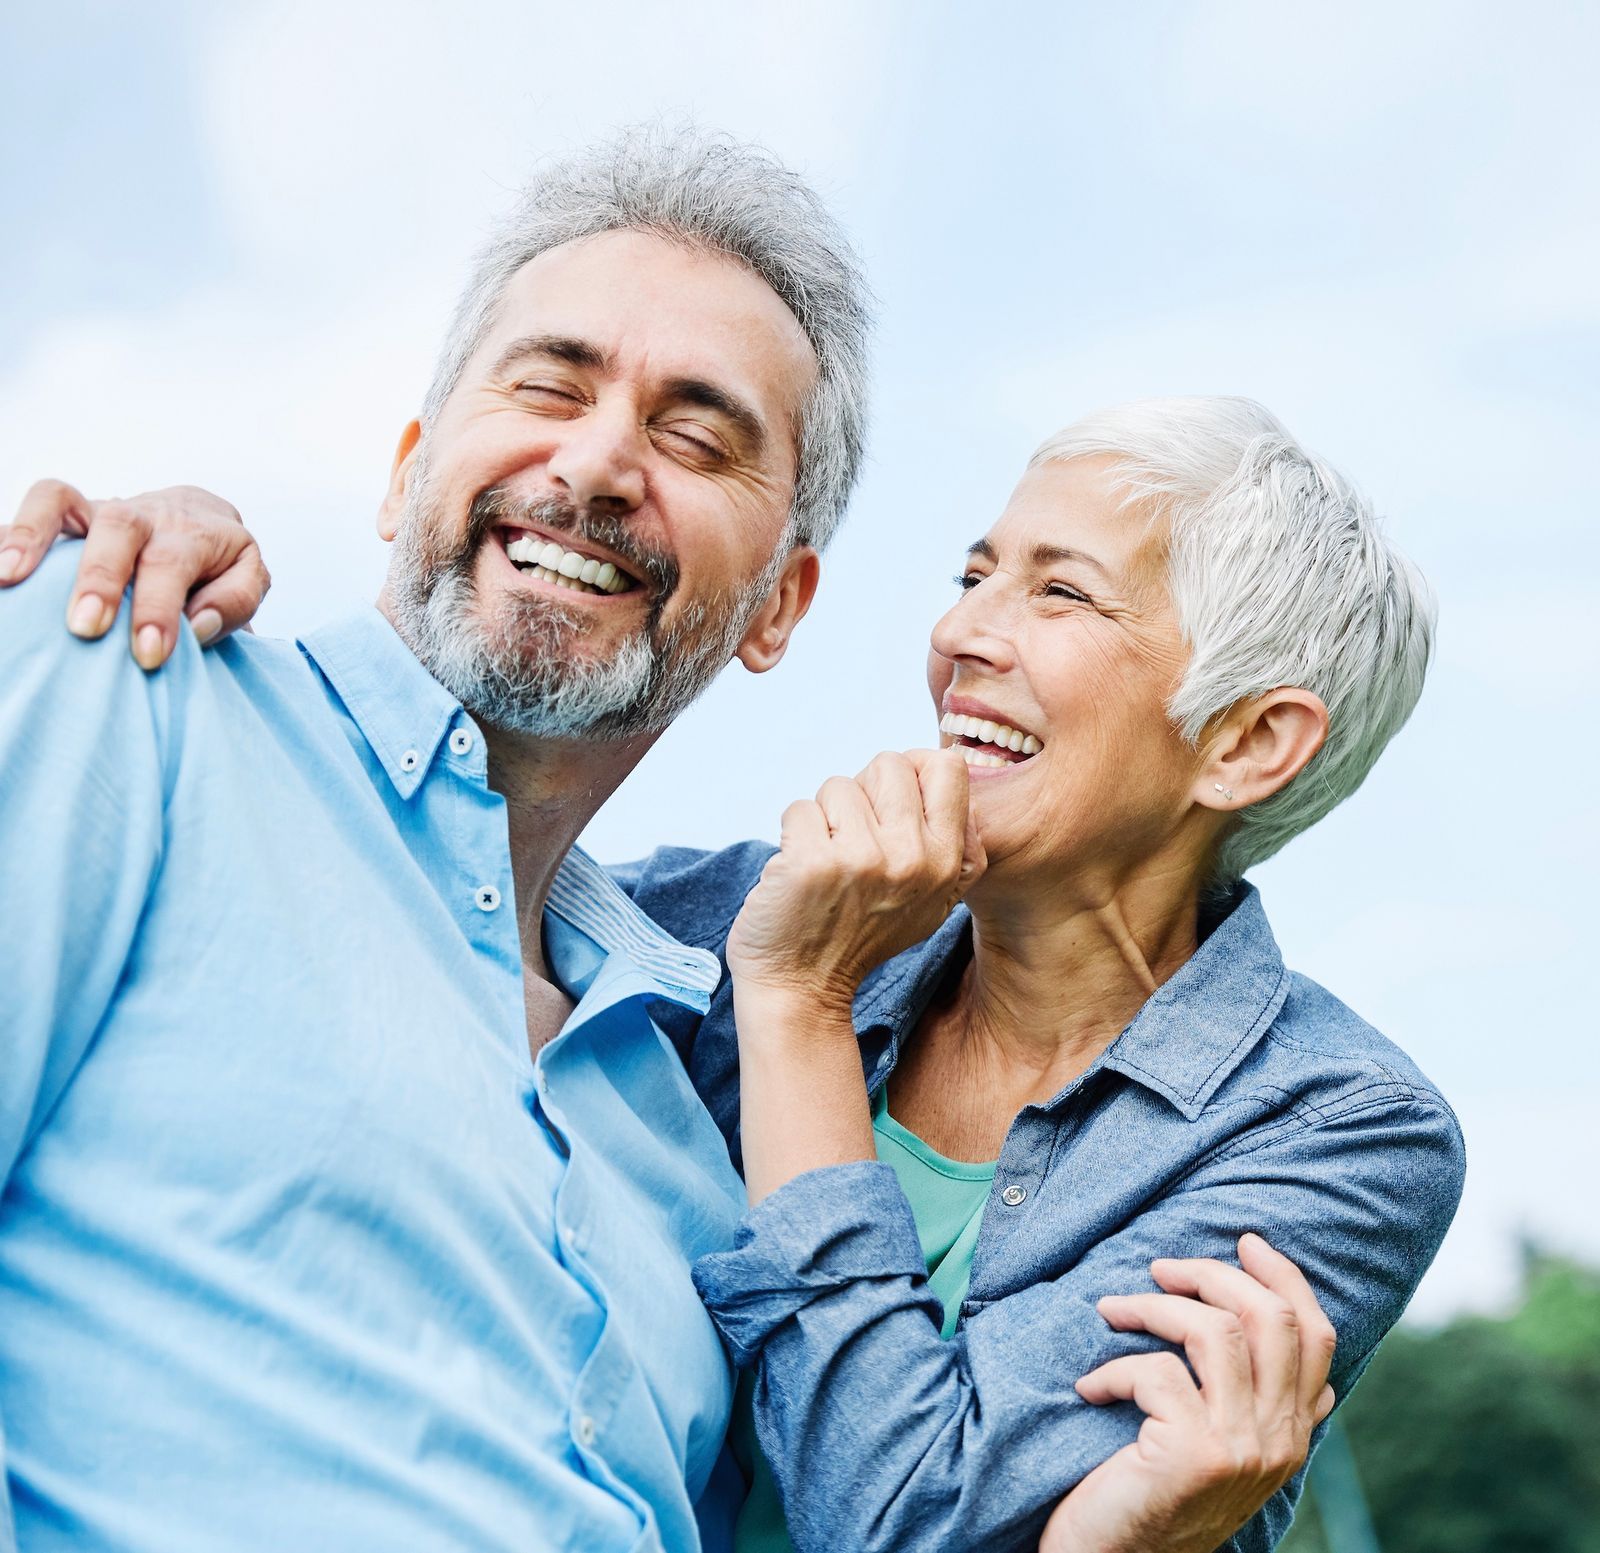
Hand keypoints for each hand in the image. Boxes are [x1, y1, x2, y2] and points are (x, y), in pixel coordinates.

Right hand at [0, 478, 270, 668]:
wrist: (199, 519)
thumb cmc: (219, 567)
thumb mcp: (246, 581)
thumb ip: (234, 602)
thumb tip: (199, 625)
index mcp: (194, 532)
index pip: (174, 565)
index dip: (161, 609)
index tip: (150, 654)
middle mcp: (145, 514)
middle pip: (121, 532)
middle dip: (101, 579)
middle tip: (87, 628)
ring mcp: (101, 509)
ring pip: (65, 502)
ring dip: (34, 537)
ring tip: (8, 577)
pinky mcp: (69, 512)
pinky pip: (39, 506)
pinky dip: (14, 532)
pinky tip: (0, 570)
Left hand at [726, 748, 985, 1005]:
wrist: (802, 989)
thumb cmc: (859, 935)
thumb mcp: (931, 899)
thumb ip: (949, 840)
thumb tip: (941, 768)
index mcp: (949, 862)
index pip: (947, 766)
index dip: (912, 772)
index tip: (888, 805)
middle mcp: (914, 859)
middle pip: (890, 764)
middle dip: (863, 791)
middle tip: (851, 837)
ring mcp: (863, 860)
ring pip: (838, 785)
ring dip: (824, 817)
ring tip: (827, 863)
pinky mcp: (813, 862)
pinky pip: (799, 809)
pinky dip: (792, 835)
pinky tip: (800, 874)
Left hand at [1038, 1234, 1337, 1552]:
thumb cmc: (1157, 1494)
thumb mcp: (1225, 1448)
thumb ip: (1259, 1404)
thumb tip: (1293, 1341)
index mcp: (1292, 1434)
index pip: (1317, 1336)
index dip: (1285, 1278)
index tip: (1245, 1241)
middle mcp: (1280, 1442)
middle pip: (1273, 1319)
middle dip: (1212, 1275)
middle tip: (1161, 1268)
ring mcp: (1241, 1449)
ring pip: (1215, 1332)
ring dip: (1152, 1307)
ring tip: (1111, 1310)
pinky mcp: (1194, 1455)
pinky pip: (1156, 1372)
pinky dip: (1112, 1369)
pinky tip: (1090, 1388)